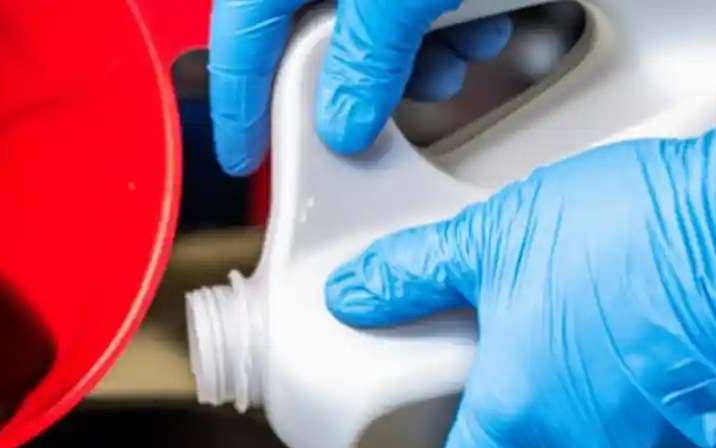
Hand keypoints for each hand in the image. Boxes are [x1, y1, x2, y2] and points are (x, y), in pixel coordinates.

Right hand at [207, 0, 511, 175]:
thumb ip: (367, 59)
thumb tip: (346, 125)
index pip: (236, 44)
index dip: (238, 109)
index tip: (246, 159)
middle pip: (305, 35)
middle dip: (351, 84)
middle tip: (372, 123)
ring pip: (363, 19)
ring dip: (407, 56)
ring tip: (448, 68)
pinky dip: (439, 20)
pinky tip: (479, 26)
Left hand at [324, 120, 715, 447]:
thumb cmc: (639, 237)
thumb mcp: (497, 235)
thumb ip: (415, 271)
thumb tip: (354, 291)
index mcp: (520, 427)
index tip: (461, 425)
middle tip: (529, 388)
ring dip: (601, 445)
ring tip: (603, 367)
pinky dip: (673, 431)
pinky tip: (672, 370)